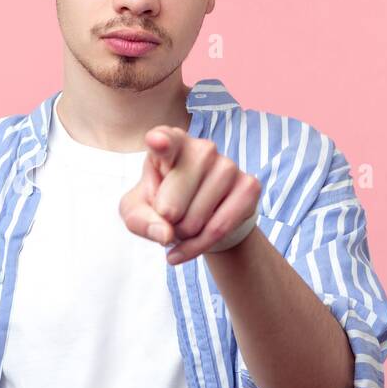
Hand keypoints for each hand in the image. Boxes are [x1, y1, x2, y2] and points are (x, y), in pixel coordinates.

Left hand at [118, 124, 260, 264]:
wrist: (198, 220)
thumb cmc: (163, 206)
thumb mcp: (137, 213)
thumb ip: (140, 220)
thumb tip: (166, 234)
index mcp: (171, 144)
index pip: (165, 140)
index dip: (161, 142)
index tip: (156, 142)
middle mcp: (203, 148)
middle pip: (175, 199)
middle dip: (166, 221)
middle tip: (168, 218)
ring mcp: (229, 165)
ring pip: (197, 218)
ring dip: (184, 234)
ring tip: (182, 227)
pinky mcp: (249, 186)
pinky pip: (220, 228)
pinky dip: (200, 245)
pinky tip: (189, 247)